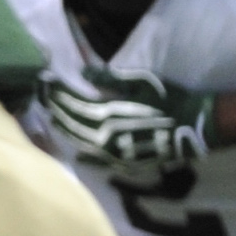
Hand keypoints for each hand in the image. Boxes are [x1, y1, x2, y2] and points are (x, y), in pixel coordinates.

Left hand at [41, 70, 216, 171]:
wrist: (194, 128)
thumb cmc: (169, 100)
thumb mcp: (141, 82)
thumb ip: (110, 79)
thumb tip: (82, 72)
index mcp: (106, 113)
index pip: (72, 102)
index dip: (57, 92)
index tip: (43, 82)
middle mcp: (103, 135)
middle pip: (71, 122)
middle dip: (55, 108)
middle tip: (41, 98)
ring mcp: (112, 152)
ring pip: (79, 141)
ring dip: (65, 129)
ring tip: (52, 118)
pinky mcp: (124, 163)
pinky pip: (98, 161)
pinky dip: (85, 157)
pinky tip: (77, 155)